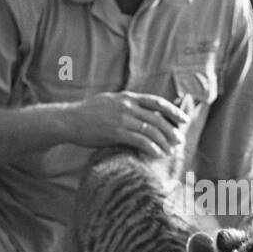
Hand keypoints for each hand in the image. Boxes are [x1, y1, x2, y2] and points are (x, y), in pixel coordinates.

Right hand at [69, 92, 189, 157]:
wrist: (69, 120)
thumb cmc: (89, 114)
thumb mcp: (110, 101)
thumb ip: (127, 104)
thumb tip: (144, 111)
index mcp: (128, 97)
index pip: (157, 102)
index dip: (172, 111)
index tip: (183, 120)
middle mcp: (127, 106)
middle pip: (157, 118)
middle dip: (171, 130)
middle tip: (179, 140)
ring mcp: (121, 118)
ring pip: (150, 130)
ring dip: (163, 141)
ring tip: (170, 150)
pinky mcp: (115, 132)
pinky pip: (139, 140)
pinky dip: (151, 147)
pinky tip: (156, 153)